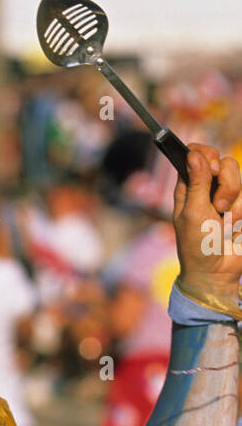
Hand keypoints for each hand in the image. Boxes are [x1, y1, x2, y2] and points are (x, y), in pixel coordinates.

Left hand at [173, 142, 241, 311]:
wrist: (218, 272)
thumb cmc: (197, 245)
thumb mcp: (193, 213)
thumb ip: (196, 182)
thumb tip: (193, 153)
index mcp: (188, 186)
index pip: (197, 153)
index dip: (206, 154)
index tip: (211, 168)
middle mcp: (208, 187)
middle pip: (224, 163)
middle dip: (226, 184)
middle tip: (218, 206)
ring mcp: (227, 197)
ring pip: (239, 179)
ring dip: (235, 203)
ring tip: (225, 221)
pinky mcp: (241, 207)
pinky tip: (235, 227)